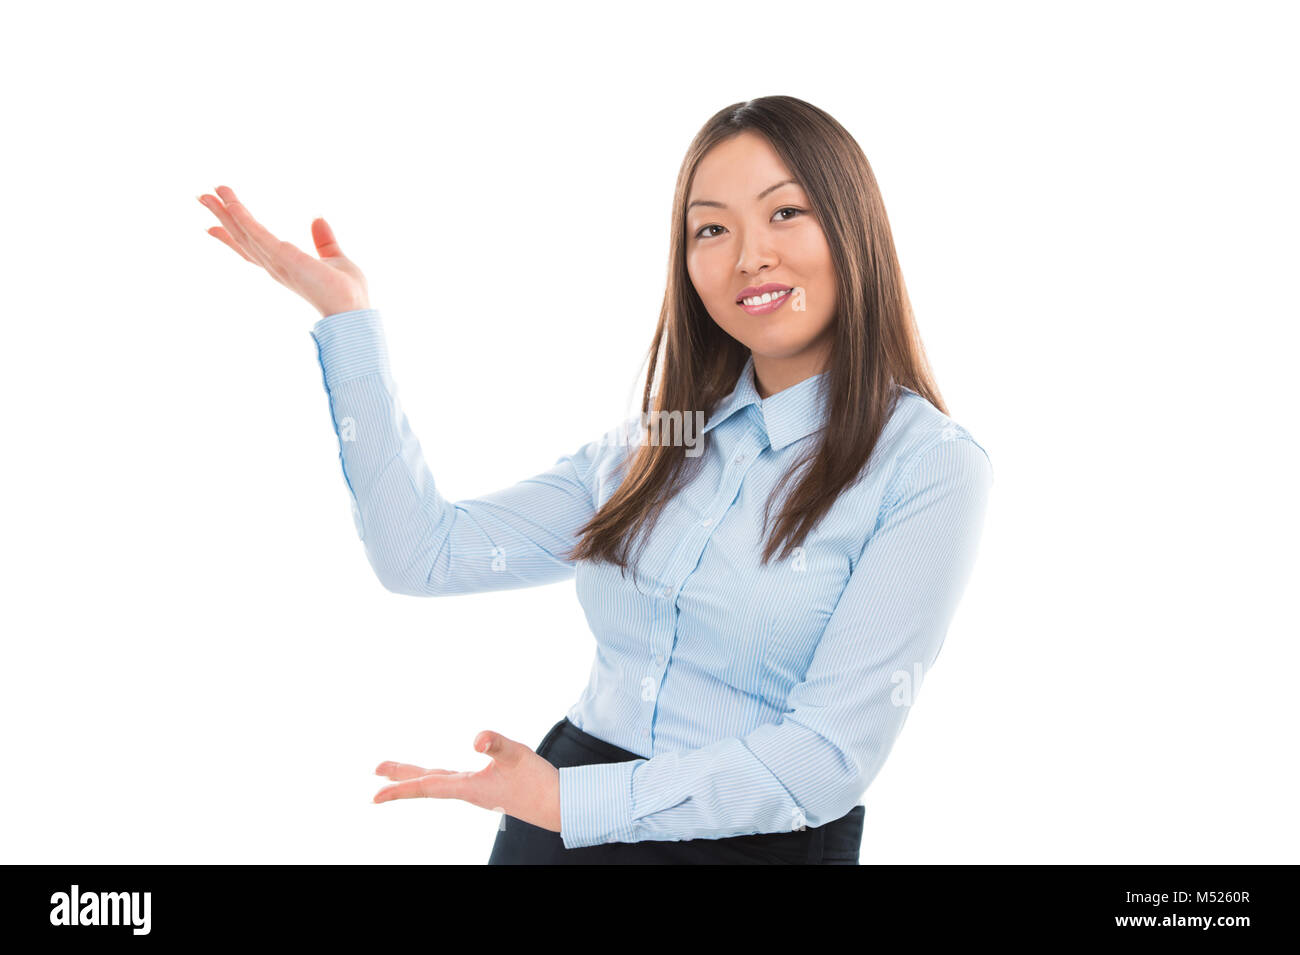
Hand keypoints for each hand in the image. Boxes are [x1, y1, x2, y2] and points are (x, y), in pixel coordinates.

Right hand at [198, 185, 370, 317]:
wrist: (353, 310)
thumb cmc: (347, 293)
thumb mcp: (335, 258)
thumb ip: (325, 241)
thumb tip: (318, 218)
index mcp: (285, 266)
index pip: (253, 248)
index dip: (233, 235)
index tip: (213, 224)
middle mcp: (275, 265)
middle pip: (242, 237)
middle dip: (222, 217)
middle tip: (202, 197)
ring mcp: (276, 262)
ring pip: (244, 233)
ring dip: (225, 212)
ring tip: (206, 194)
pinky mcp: (283, 257)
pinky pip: (258, 234)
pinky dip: (244, 219)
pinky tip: (233, 204)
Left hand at [372, 730, 561, 833]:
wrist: (559, 806)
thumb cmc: (538, 781)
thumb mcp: (517, 755)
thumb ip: (496, 744)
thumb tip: (476, 739)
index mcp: (469, 787)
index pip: (427, 785)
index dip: (400, 788)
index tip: (374, 795)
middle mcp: (468, 791)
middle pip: (427, 783)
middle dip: (400, 779)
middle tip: (375, 774)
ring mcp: (478, 791)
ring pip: (438, 783)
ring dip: (417, 777)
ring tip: (397, 774)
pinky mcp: (488, 789)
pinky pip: (453, 783)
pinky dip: (438, 778)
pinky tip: (441, 775)